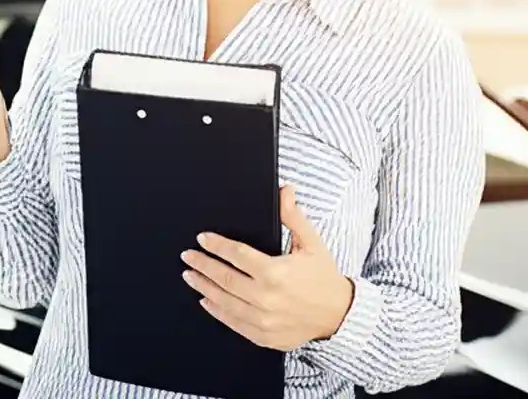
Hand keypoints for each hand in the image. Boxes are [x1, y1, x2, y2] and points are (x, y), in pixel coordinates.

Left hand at [180, 184, 354, 350]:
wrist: (339, 314)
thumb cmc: (324, 278)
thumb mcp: (311, 243)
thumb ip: (293, 216)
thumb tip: (285, 192)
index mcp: (276, 272)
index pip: (236, 254)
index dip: (216, 245)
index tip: (203, 239)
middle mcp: (267, 297)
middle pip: (224, 278)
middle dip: (202, 265)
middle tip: (188, 257)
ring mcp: (263, 320)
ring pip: (224, 301)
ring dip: (203, 286)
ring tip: (190, 276)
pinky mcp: (263, 335)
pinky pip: (233, 323)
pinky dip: (217, 311)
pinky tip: (206, 300)